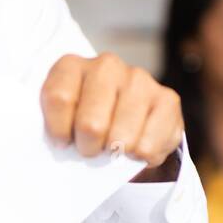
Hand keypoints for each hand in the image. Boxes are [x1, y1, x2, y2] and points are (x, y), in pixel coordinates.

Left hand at [40, 53, 183, 179]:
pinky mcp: (167, 99)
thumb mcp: (60, 119)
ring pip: (121, 138)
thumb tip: (64, 150)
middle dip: (89, 148)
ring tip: (114, 146)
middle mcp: (106, 66)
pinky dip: (142, 157)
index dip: (59, 132)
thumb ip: (55, 128)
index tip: (63, 142)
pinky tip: (137, 146)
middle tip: (91, 149)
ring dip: (116, 153)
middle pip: (91, 124)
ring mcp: (139, 79)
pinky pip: (149, 146)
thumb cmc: (84, 121)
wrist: (122, 119)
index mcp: (71, 66)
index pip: (59, 99)